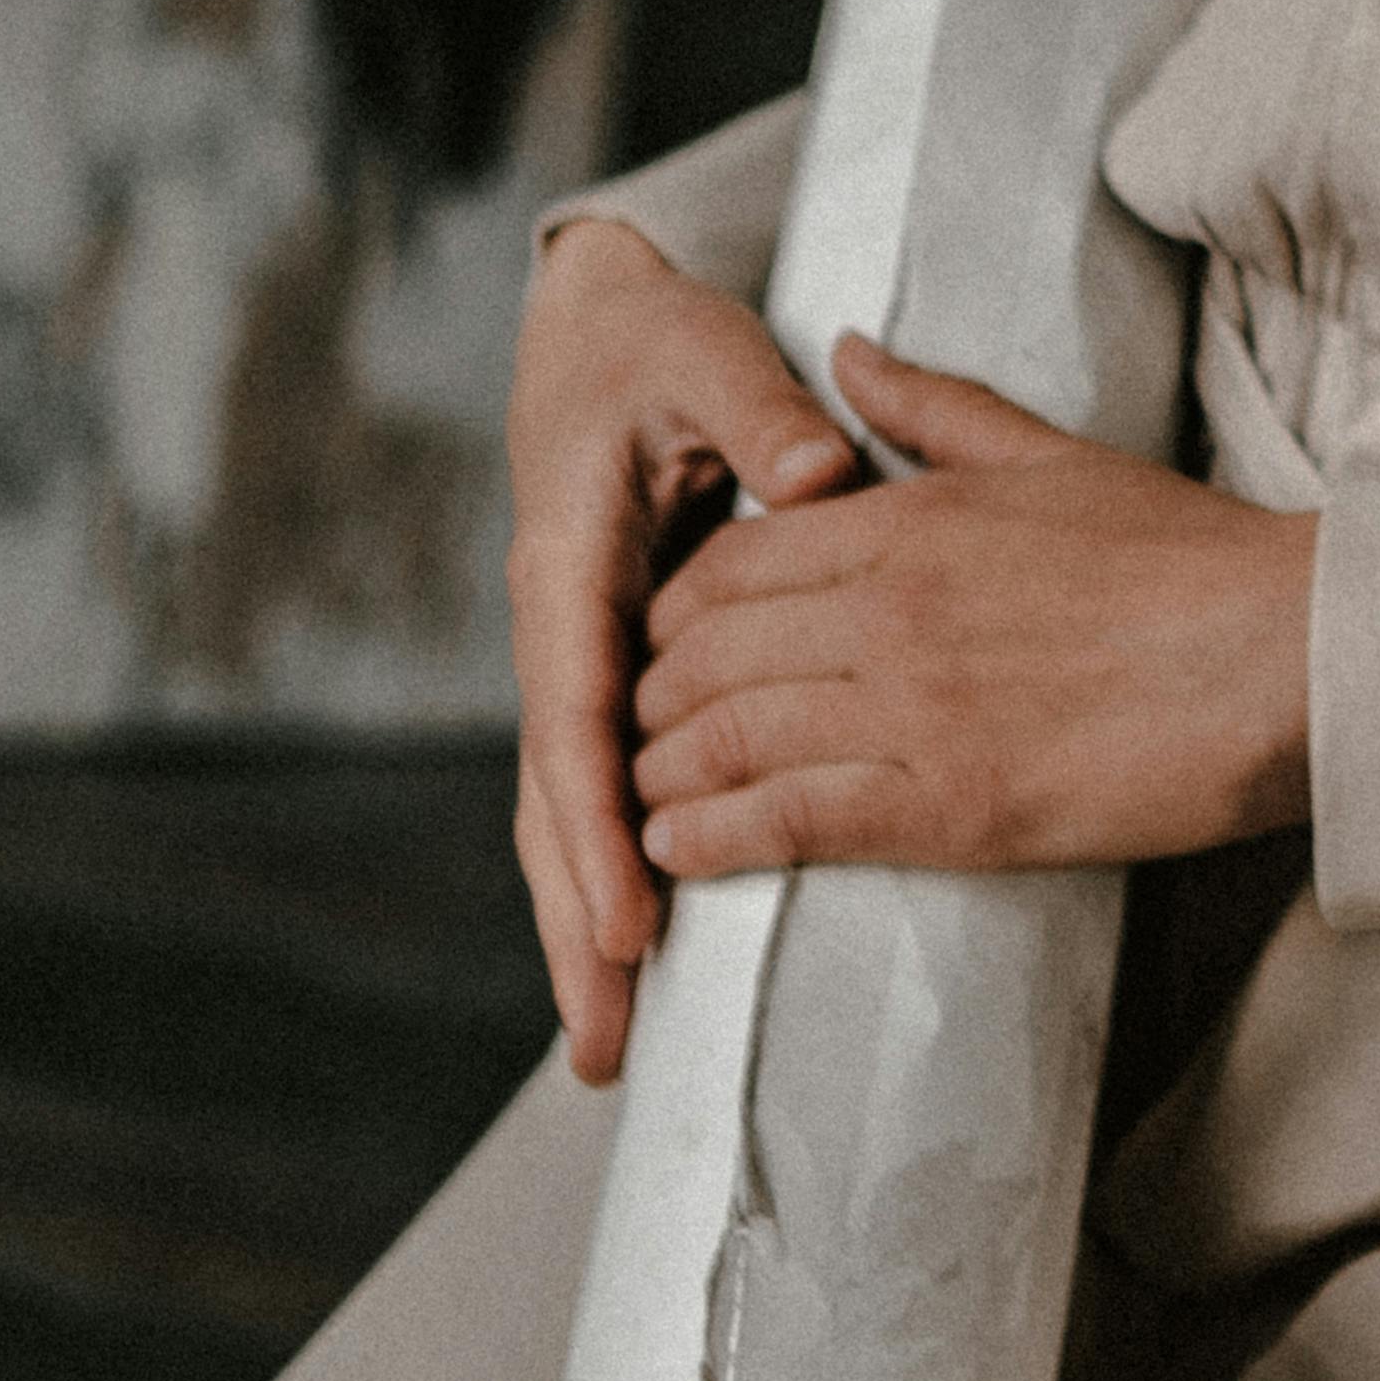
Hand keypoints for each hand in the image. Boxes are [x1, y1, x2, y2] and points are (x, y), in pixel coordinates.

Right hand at [505, 220, 858, 1081]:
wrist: (592, 334)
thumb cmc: (655, 348)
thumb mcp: (703, 355)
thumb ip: (759, 413)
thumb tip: (821, 480)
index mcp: (570, 570)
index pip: (578, 724)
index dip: (601, 830)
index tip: (630, 924)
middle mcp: (558, 639)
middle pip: (557, 809)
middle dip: (576, 928)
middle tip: (605, 1044)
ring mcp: (576, 671)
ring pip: (569, 822)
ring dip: (583, 932)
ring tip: (607, 1046)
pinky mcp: (606, 686)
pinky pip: (602, 800)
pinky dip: (609, 882)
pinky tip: (632, 965)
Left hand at [631, 335, 1314, 876]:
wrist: (1290, 656)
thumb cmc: (1192, 561)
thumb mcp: (1054, 456)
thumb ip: (935, 409)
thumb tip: (849, 350)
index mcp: (908, 522)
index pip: (732, 563)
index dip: (675, 614)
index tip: (662, 651)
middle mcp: (887, 609)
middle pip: (705, 652)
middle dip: (650, 700)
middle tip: (636, 739)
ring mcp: (911, 708)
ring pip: (726, 736)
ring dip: (662, 777)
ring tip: (642, 808)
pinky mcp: (947, 804)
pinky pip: (787, 818)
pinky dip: (714, 838)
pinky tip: (677, 854)